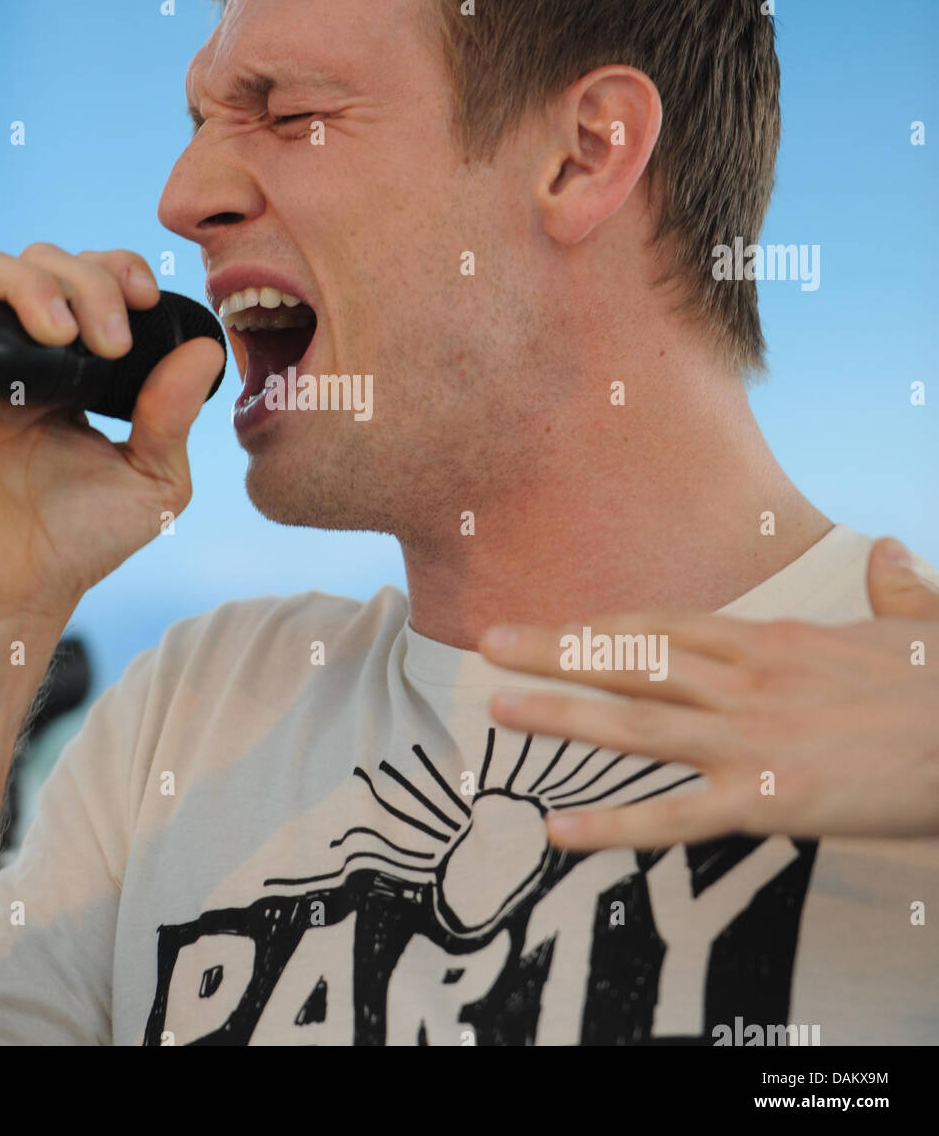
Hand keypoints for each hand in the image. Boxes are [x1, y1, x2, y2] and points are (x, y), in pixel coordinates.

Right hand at [0, 245, 223, 634]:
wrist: (11, 594)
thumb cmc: (80, 542)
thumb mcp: (153, 482)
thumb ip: (175, 417)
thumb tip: (204, 351)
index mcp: (74, 368)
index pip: (90, 283)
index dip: (117, 270)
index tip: (144, 300)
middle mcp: (19, 357)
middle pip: (41, 265)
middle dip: (86, 281)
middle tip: (110, 340)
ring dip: (24, 280)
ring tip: (59, 330)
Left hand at [480, 538, 938, 848]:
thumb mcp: (921, 626)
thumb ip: (892, 591)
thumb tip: (889, 554)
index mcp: (774, 640)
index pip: (667, 627)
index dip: (604, 629)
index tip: (556, 630)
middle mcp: (747, 679)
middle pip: (632, 659)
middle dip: (556, 650)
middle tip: (488, 643)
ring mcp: (751, 739)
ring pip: (637, 723)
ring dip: (563, 714)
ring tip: (499, 707)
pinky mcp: (768, 799)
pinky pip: (674, 817)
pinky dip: (613, 826)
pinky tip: (559, 832)